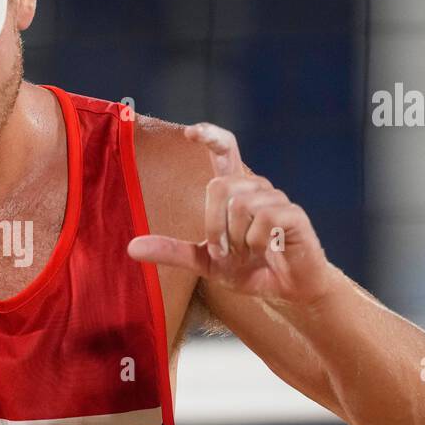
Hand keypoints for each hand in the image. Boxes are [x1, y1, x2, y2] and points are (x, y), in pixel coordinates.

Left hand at [126, 122, 339, 306]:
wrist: (286, 291)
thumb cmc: (248, 269)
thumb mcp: (204, 261)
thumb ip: (172, 251)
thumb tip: (131, 248)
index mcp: (236, 191)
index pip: (226, 149)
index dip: (211, 136)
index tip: (190, 133)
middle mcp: (256, 187)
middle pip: (219, 186)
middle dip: (214, 225)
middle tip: (225, 251)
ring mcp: (276, 198)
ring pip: (240, 204)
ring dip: (237, 239)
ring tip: (249, 254)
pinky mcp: (293, 214)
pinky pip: (264, 217)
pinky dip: (256, 242)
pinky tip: (267, 251)